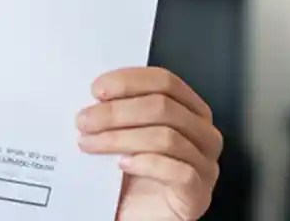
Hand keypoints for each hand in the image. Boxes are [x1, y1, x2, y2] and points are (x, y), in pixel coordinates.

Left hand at [76, 66, 221, 219]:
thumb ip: (117, 110)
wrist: (138, 214)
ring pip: (166, 137)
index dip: (129, 81)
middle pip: (163, 108)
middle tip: (84, 121)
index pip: (165, 82)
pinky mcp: (198, 194)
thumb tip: (93, 95)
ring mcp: (205, 165)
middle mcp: (204, 134)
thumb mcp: (124, 133)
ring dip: (120, 138)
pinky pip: (178, 172)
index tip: (97, 90)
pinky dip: (145, 164)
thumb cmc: (131, 172)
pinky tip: (121, 165)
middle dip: (116, 112)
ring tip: (90, 143)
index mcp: (189, 111)